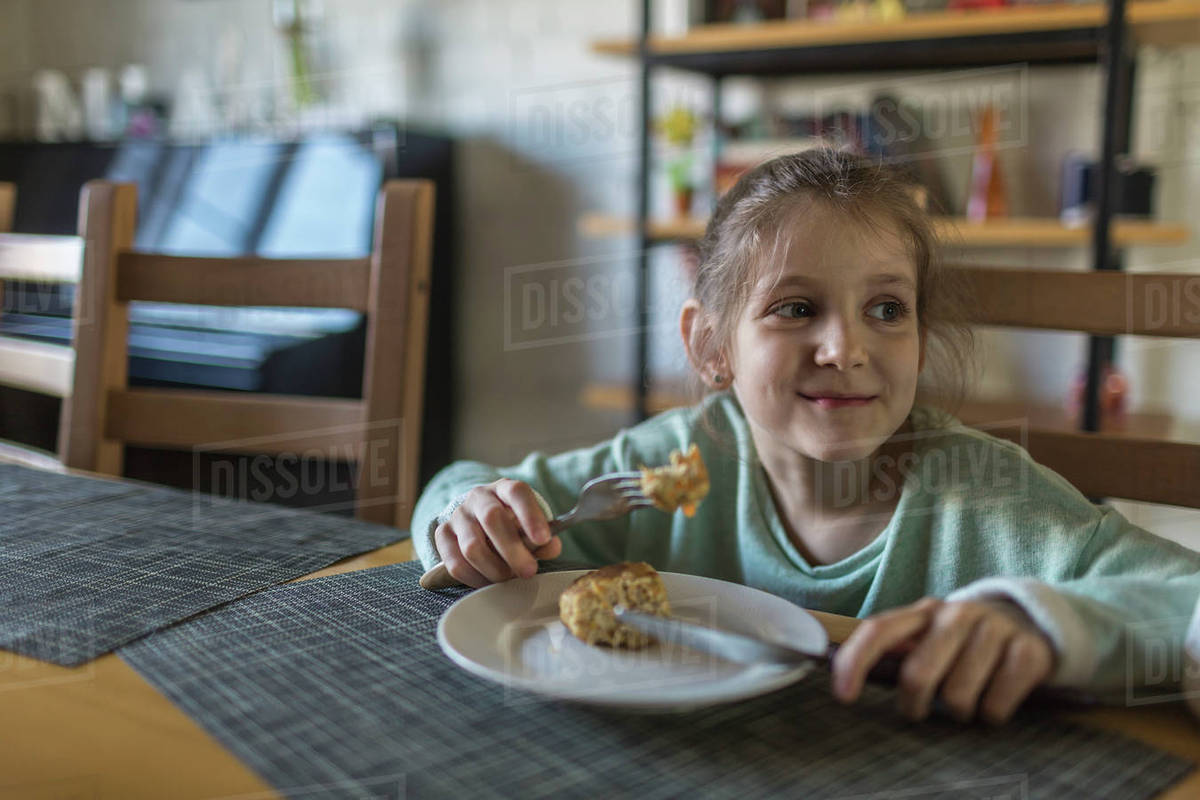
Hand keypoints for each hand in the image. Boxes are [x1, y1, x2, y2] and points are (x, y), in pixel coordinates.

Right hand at [433, 479, 562, 587]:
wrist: (477, 519)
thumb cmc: (510, 524)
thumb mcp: (529, 525)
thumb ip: (542, 537)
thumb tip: (551, 546)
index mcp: (504, 489)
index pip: (517, 493)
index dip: (530, 515)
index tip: (543, 539)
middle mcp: (479, 497)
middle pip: (492, 519)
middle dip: (512, 550)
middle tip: (529, 571)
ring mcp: (458, 515)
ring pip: (472, 545)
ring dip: (494, 568)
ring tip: (509, 577)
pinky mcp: (442, 534)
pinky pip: (455, 563)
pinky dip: (475, 578)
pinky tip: (489, 582)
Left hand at [831, 597, 1055, 723]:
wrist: (1032, 623)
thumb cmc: (965, 641)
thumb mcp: (930, 636)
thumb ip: (896, 651)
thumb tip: (847, 678)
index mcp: (924, 612)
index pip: (878, 631)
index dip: (855, 662)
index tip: (844, 696)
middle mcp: (957, 614)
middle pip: (918, 675)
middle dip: (915, 705)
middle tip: (921, 708)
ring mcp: (994, 630)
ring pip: (958, 699)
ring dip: (959, 712)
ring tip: (968, 695)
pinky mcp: (1028, 652)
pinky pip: (995, 707)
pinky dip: (991, 715)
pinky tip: (996, 695)